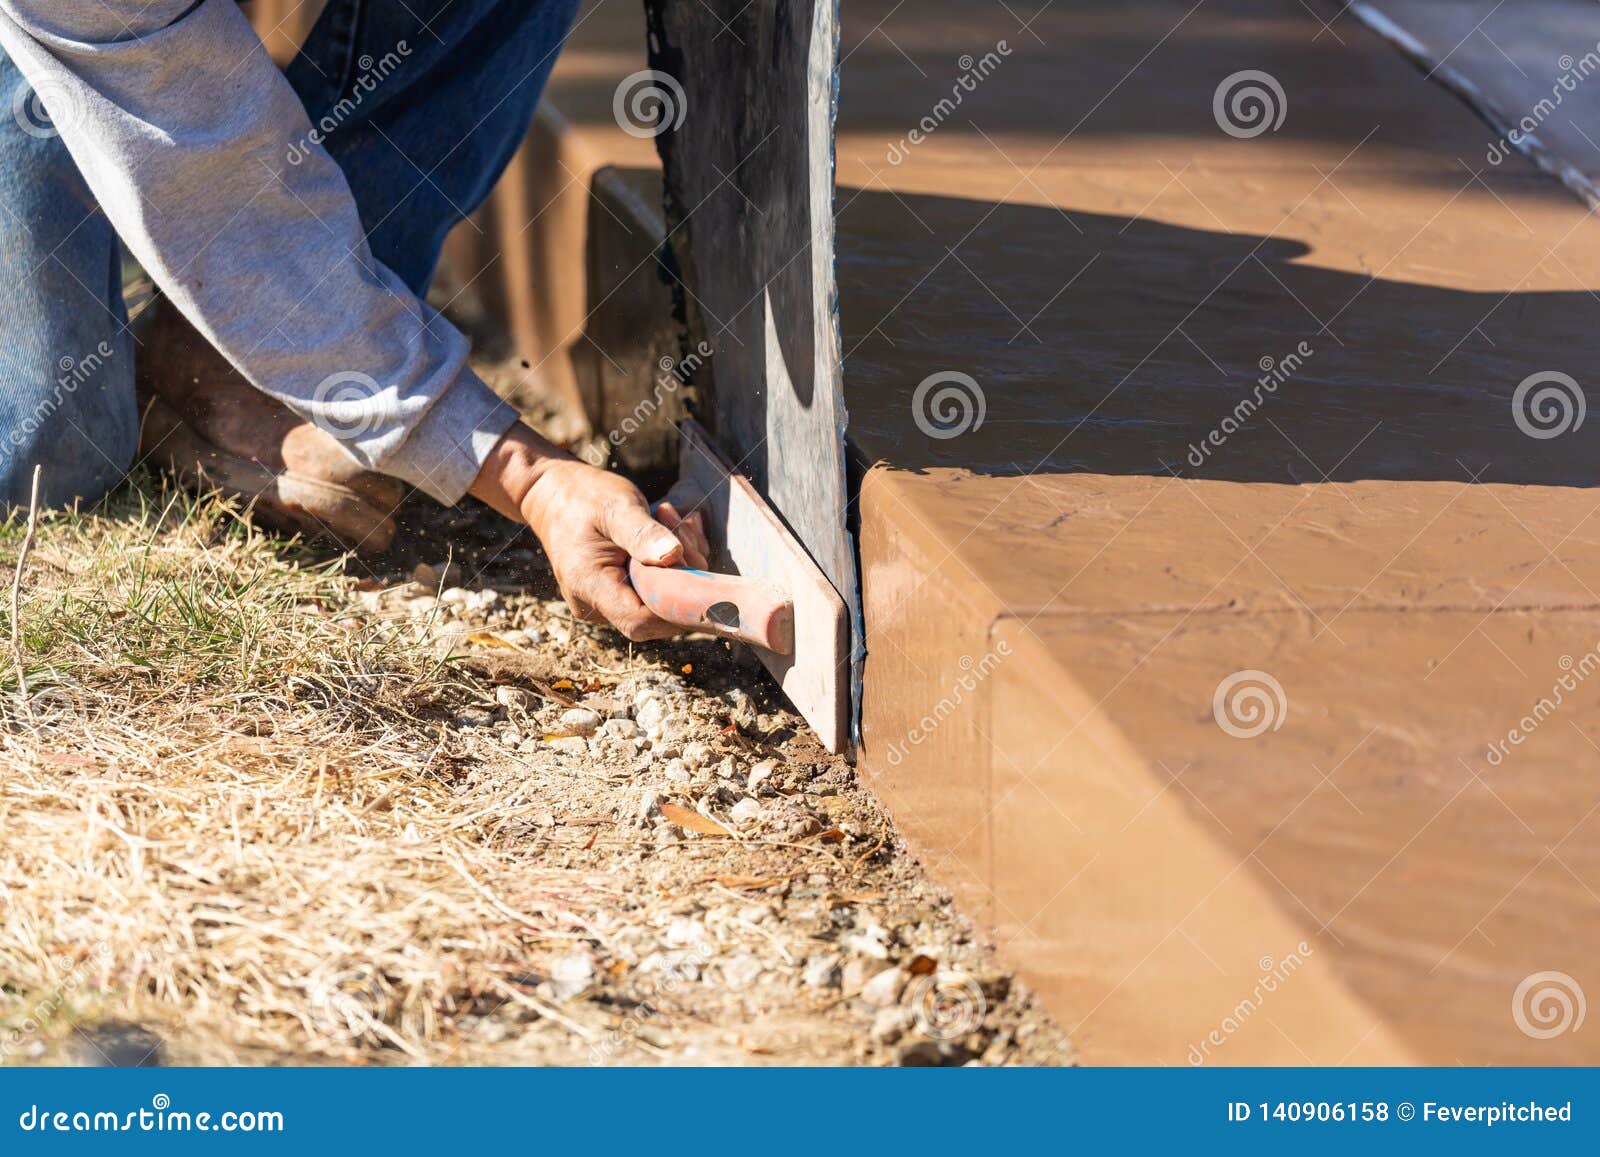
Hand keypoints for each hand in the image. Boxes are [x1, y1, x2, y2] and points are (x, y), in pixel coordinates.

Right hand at [468, 426, 708, 640]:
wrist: (553, 495)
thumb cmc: (582, 497)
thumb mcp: (615, 506)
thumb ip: (642, 533)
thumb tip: (673, 556)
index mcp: (588, 586)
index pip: (641, 620)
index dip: (676, 607)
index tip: (699, 571)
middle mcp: (595, 605)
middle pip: (654, 617)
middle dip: (683, 579)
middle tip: (685, 528)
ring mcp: (605, 604)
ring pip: (658, 604)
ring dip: (680, 567)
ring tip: (673, 520)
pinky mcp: (617, 595)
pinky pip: (652, 592)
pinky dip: (670, 566)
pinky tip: (670, 530)